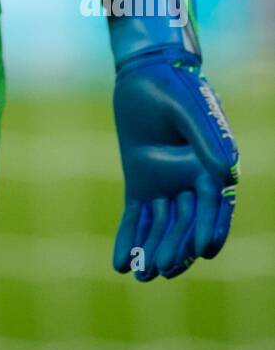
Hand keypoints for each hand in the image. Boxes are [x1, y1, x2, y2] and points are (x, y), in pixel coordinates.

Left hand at [108, 0, 238, 280]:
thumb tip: (229, 174)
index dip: (211, 228)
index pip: (215, 207)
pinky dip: (129, 240)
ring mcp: (166, 186)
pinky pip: (136, 218)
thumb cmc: (174, 87)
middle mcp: (192, 183)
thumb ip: (209, 137)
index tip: (204, 250)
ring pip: (163, 227)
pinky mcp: (141, 185)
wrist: (144, 74)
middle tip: (163, 269)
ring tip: (144, 274)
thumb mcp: (190, 107)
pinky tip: (120, 264)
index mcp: (212, 169)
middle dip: (177, 248)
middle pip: (187, 224)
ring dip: (154, 250)